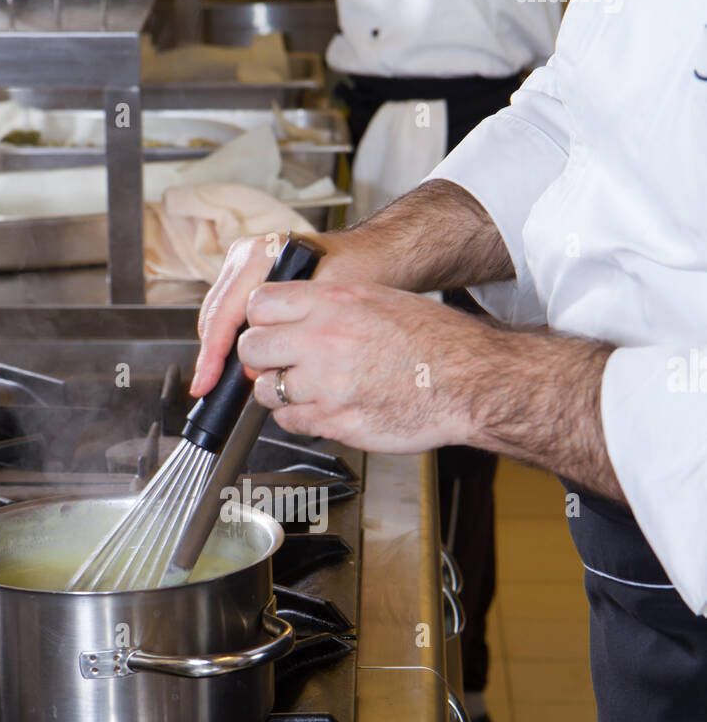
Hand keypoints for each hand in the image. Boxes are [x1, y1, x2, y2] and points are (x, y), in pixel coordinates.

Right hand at [190, 230, 394, 398]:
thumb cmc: (353, 273)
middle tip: (208, 387)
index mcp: (259, 256)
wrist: (368, 254)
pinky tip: (232, 362)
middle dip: (211, 354)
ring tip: (217, 380)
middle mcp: (245, 257)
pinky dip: (228, 339)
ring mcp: (242, 264)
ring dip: (217, 349)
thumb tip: (253, 370)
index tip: (206, 382)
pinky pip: (228, 312)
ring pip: (216, 316)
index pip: (224, 313)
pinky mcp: (246, 276)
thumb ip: (286, 337)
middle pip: (214, 315)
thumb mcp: (323, 306)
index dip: (213, 353)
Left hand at [232, 278, 482, 453]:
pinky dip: (298, 418)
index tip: (268, 330)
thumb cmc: (435, 342)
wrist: (469, 381)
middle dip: (261, 357)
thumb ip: (329, 307)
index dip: (260, 320)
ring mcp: (327, 383)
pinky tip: (321, 408)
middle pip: (252, 348)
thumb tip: (291, 320)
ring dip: (279, 391)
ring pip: (265, 390)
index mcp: (334, 300)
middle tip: (278, 363)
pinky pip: (289, 421)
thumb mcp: (378, 300)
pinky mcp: (335, 420)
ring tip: (305, 388)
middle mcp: (324, 339)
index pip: (260, 304)